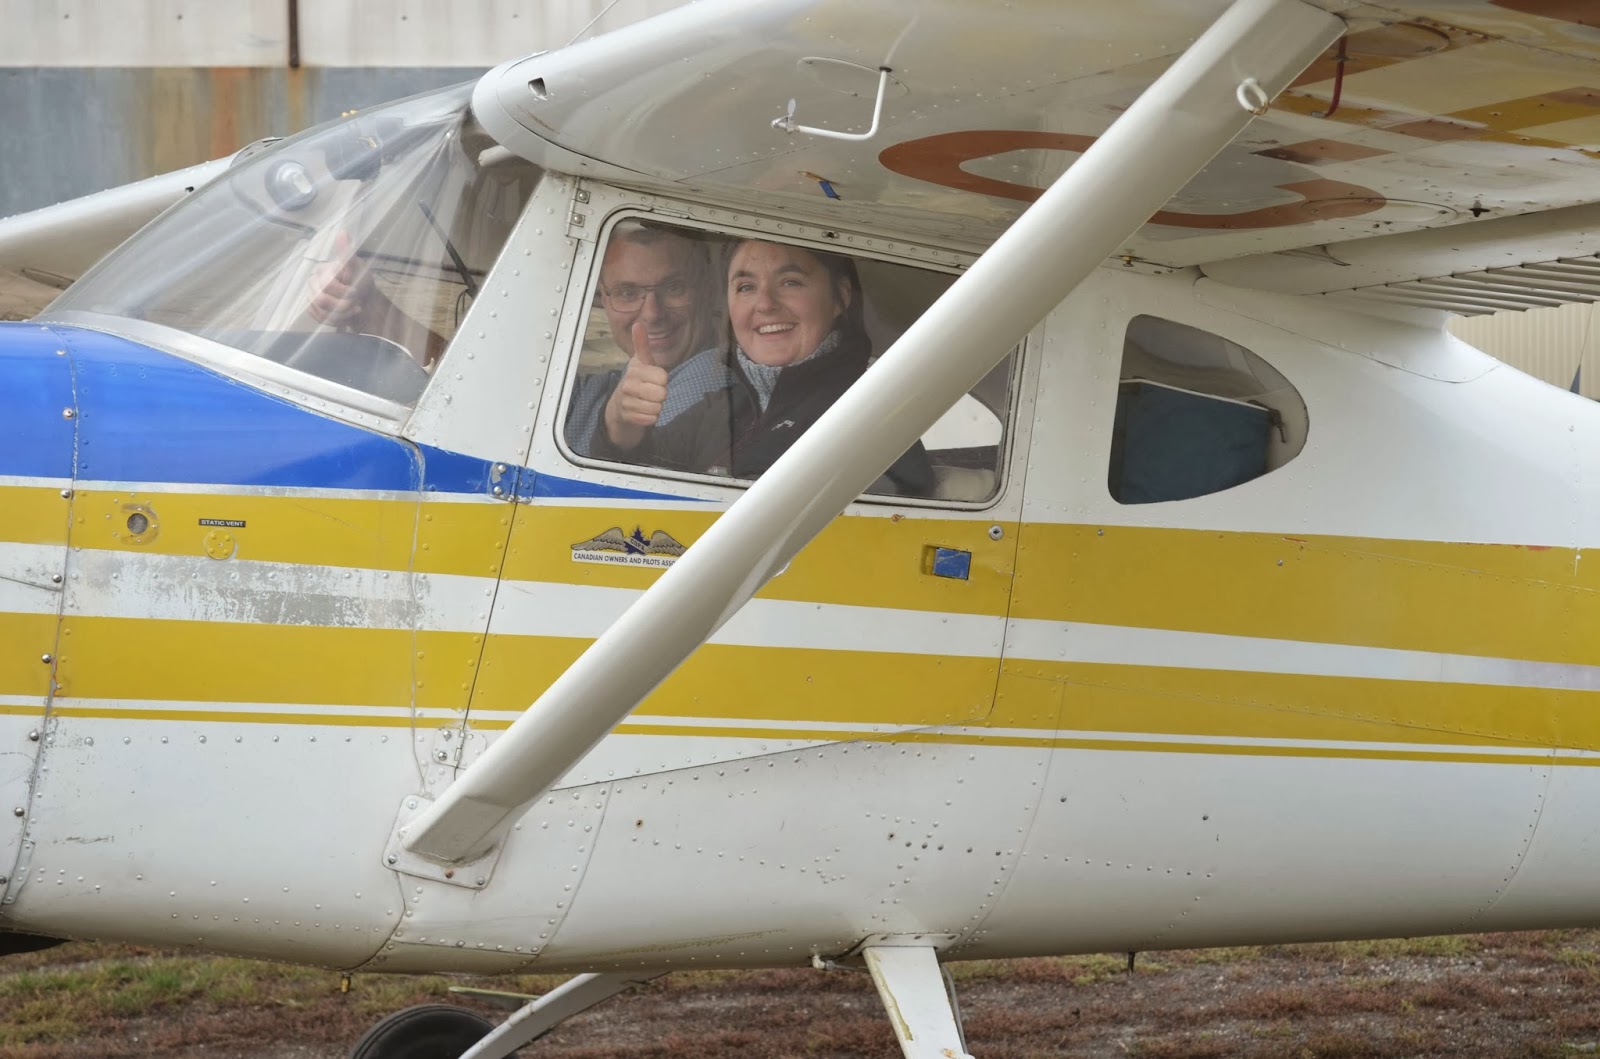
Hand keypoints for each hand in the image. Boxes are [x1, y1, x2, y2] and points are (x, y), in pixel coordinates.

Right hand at [308, 231, 371, 327]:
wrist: (364, 298)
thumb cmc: (360, 280)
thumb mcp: (358, 267)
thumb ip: (347, 254)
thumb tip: (342, 232)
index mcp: (323, 271)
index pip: (327, 285)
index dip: (344, 292)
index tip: (356, 291)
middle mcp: (313, 282)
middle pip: (321, 300)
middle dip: (343, 305)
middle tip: (356, 303)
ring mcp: (312, 296)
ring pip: (321, 312)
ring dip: (342, 314)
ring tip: (354, 309)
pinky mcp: (314, 309)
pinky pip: (320, 319)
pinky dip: (337, 320)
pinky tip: (347, 315)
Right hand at [602, 319, 670, 448]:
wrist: (619, 405)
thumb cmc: (636, 380)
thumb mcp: (641, 362)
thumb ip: (642, 344)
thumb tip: (638, 324)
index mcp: (635, 370)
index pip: (663, 377)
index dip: (662, 381)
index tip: (653, 380)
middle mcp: (628, 385)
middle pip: (662, 394)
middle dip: (660, 395)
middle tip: (651, 392)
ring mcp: (627, 402)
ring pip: (657, 408)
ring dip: (656, 407)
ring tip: (646, 402)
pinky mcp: (628, 417)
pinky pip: (651, 419)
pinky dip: (650, 418)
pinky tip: (642, 412)